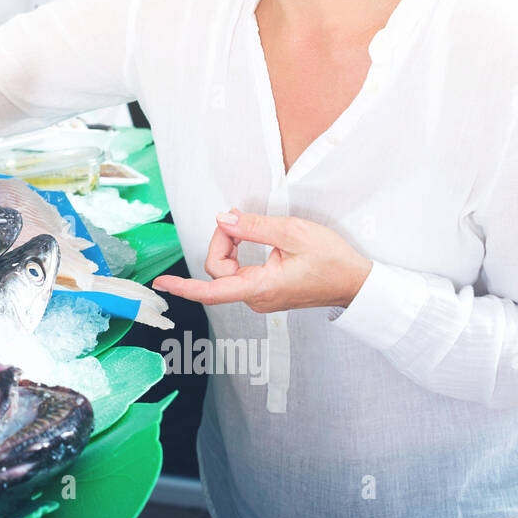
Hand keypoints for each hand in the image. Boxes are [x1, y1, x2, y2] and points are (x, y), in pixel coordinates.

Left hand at [153, 209, 372, 311]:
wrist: (355, 282)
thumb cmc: (332, 260)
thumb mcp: (293, 233)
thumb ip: (253, 226)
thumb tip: (223, 219)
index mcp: (262, 287)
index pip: (212, 290)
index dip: (184, 287)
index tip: (162, 283)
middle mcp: (256, 298)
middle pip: (217, 270)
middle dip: (220, 241)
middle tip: (237, 219)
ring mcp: (260, 297)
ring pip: (226, 271)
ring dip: (229, 245)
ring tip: (246, 227)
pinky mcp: (264, 292)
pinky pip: (238, 273)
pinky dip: (238, 253)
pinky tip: (247, 238)